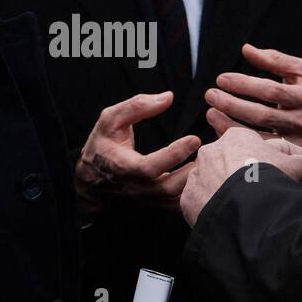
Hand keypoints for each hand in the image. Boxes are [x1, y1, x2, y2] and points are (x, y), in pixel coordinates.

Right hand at [76, 92, 199, 213]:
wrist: (90, 180)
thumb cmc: (101, 147)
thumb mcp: (110, 120)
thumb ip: (136, 106)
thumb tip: (167, 97)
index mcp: (123, 167)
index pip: (151, 167)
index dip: (174, 155)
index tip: (194, 139)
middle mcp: (135, 188)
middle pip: (169, 189)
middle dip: (193, 172)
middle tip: (211, 153)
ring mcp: (145, 199)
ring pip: (175, 199)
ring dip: (195, 182)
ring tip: (210, 162)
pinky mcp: (154, 204)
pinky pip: (176, 204)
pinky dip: (191, 191)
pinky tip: (202, 174)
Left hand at [180, 126, 301, 227]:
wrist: (250, 206)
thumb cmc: (273, 180)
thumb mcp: (296, 166)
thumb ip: (296, 161)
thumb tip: (299, 165)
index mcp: (236, 137)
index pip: (245, 147)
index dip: (257, 163)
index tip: (264, 178)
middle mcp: (210, 151)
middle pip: (223, 163)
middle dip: (234, 176)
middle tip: (250, 195)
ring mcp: (196, 174)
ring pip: (208, 182)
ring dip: (219, 192)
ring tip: (237, 209)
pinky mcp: (187, 197)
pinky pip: (197, 202)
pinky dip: (208, 209)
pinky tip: (223, 218)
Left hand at [204, 43, 301, 161]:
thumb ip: (276, 60)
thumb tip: (246, 49)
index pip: (271, 90)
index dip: (245, 85)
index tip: (221, 79)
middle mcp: (301, 120)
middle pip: (263, 114)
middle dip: (233, 105)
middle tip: (210, 95)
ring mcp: (295, 142)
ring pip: (259, 136)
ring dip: (231, 125)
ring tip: (210, 114)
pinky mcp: (287, 158)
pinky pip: (259, 151)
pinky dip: (240, 142)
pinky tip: (221, 131)